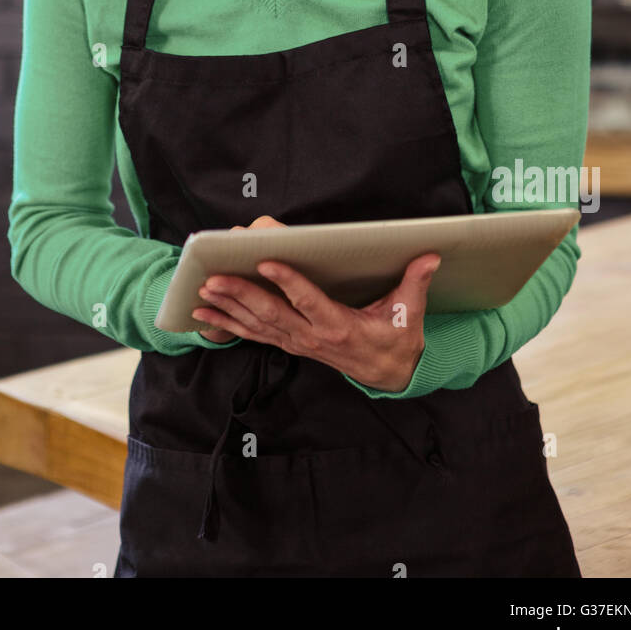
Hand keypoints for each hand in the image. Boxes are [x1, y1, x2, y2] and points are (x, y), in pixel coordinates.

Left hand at [194, 232, 441, 392]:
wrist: (388, 374)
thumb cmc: (396, 339)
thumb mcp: (408, 314)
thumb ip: (414, 283)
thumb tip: (428, 255)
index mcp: (338, 326)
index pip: (308, 301)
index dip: (288, 283)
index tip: (267, 263)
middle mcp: (312, 337)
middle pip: (271, 314)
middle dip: (241, 295)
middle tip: (215, 278)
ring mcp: (298, 343)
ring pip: (256, 325)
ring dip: (227, 309)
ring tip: (202, 293)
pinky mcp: (290, 344)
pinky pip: (253, 335)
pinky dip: (227, 325)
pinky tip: (204, 316)